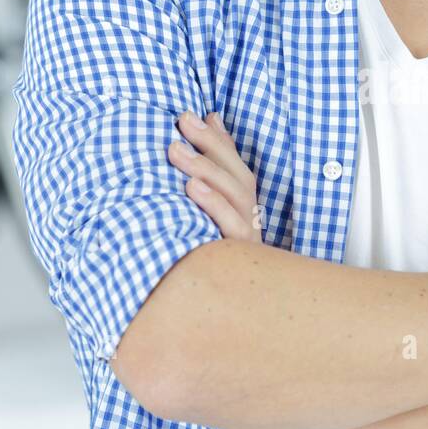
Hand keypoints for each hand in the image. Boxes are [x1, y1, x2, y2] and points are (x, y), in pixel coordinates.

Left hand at [168, 110, 261, 243]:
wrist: (220, 312)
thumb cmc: (209, 244)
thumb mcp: (210, 202)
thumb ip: (215, 161)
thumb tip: (212, 116)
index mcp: (243, 204)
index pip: (233, 164)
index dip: (214, 138)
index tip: (186, 116)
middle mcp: (250, 217)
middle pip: (239, 175)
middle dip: (211, 145)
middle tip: (182, 122)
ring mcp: (249, 235)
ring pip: (236, 196)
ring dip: (207, 169)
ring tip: (176, 150)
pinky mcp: (240, 252)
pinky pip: (232, 225)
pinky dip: (214, 204)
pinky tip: (191, 187)